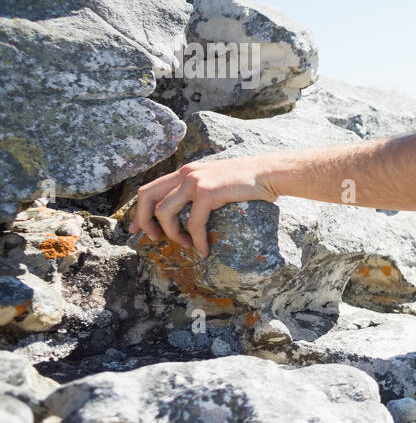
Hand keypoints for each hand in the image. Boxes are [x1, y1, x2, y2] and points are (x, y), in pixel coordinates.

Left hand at [127, 156, 279, 257]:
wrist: (270, 173)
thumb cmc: (249, 182)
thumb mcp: (217, 181)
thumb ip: (201, 191)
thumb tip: (192, 212)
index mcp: (186, 171)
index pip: (150, 188)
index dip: (138, 210)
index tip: (137, 229)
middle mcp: (186, 173)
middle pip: (147, 197)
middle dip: (143, 221)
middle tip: (153, 239)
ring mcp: (195, 181)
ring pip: (165, 212)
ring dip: (172, 234)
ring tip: (186, 245)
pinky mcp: (208, 192)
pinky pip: (194, 223)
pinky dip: (196, 240)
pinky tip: (204, 250)